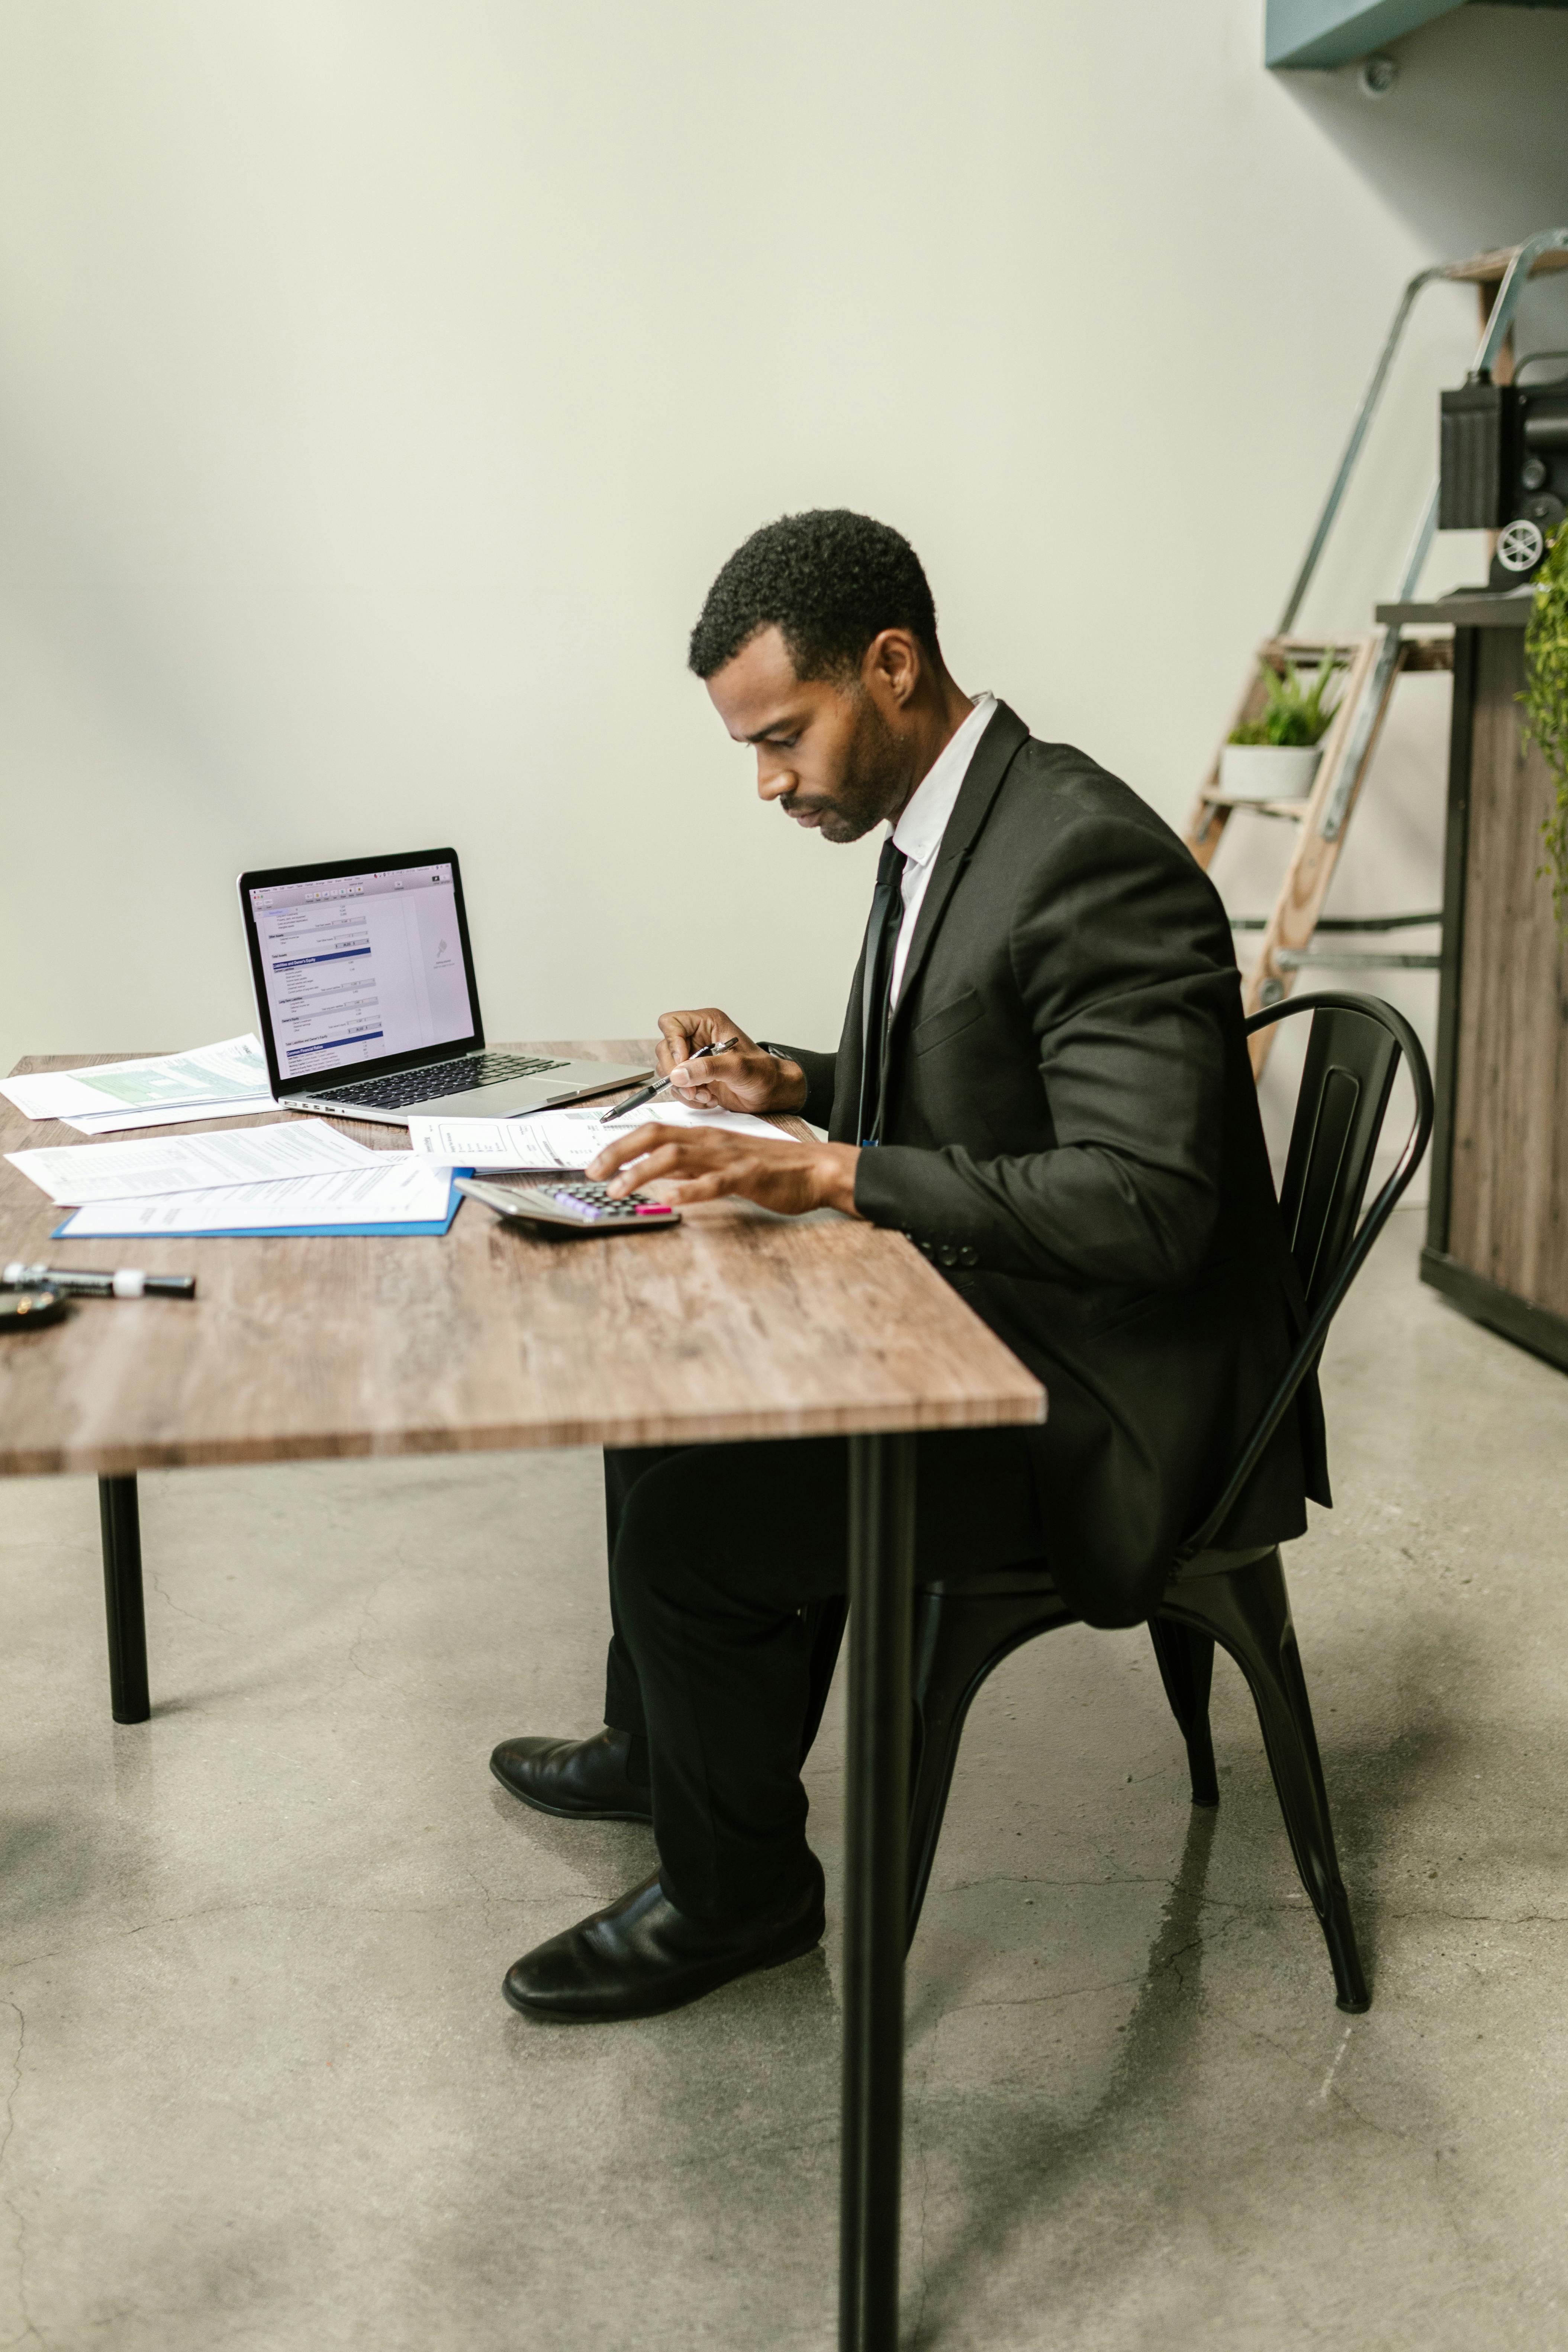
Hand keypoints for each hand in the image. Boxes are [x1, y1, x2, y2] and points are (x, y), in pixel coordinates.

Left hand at [587, 1123, 860, 1217]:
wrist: (816, 1169)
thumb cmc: (770, 1167)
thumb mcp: (722, 1162)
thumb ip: (691, 1165)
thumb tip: (657, 1173)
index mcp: (703, 1136)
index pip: (652, 1132)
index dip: (620, 1145)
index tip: (596, 1162)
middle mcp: (710, 1140)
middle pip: (655, 1137)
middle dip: (619, 1153)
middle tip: (593, 1173)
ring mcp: (728, 1157)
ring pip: (676, 1158)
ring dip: (642, 1172)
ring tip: (618, 1189)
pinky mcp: (747, 1176)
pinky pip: (714, 1182)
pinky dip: (689, 1190)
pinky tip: (670, 1200)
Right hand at [654, 1008, 806, 1114]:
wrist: (771, 1093)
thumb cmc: (763, 1073)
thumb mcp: (738, 1068)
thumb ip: (707, 1068)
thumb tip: (678, 1075)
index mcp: (707, 1023)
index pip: (671, 1023)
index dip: (672, 1043)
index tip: (683, 1064)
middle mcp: (697, 1038)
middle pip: (665, 1050)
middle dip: (677, 1073)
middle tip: (693, 1089)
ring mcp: (693, 1059)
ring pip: (669, 1071)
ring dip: (685, 1089)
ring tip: (707, 1095)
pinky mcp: (694, 1077)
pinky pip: (677, 1087)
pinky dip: (690, 1098)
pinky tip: (709, 1099)